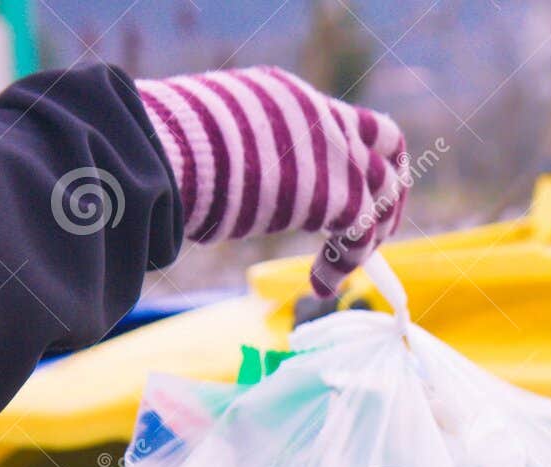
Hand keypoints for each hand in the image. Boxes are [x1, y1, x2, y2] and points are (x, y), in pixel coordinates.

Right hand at [136, 67, 408, 295]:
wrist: (168, 153)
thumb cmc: (163, 151)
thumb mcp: (207, 141)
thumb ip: (230, 155)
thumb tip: (209, 182)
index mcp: (286, 97)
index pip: (335, 122)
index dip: (343, 161)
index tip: (326, 201)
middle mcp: (319, 115)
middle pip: (383, 140)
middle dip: (382, 185)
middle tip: (364, 230)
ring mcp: (335, 152)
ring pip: (387, 187)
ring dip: (373, 231)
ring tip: (344, 265)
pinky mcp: (338, 193)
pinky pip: (363, 231)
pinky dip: (346, 263)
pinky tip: (319, 284)